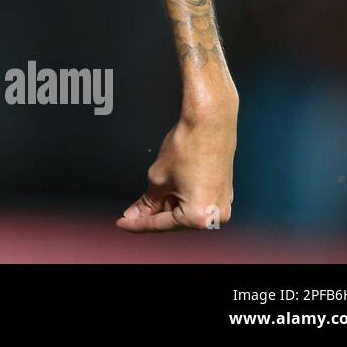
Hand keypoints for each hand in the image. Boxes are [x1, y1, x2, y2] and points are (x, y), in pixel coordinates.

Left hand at [117, 110, 235, 231]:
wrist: (210, 121)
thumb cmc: (188, 146)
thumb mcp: (158, 178)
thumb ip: (148, 201)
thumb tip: (137, 214)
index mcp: (199, 216)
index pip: (160, 224)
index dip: (137, 224)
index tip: (122, 223)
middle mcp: (216, 215)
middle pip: (175, 220)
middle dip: (153, 213)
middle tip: (132, 208)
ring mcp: (222, 203)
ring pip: (186, 210)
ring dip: (167, 203)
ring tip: (154, 187)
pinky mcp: (223, 191)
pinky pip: (197, 201)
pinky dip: (180, 196)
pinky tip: (169, 186)